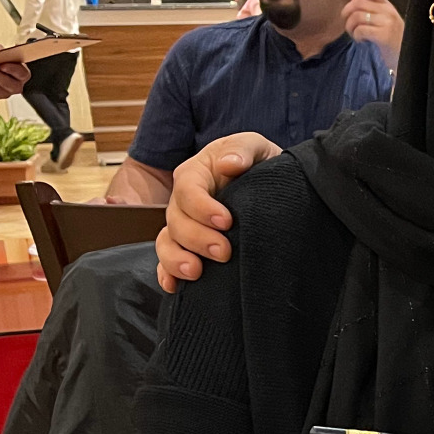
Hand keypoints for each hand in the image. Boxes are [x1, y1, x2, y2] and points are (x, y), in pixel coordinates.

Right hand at [153, 132, 280, 290]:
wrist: (266, 183)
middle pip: (176, 220)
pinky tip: (174, 287)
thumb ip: (242, 149)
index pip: (187, 190)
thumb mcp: (254, 146)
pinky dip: (167, 274)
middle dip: (197, 238)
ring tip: (196, 272)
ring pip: (167, 242)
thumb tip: (230, 164)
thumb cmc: (257, 162)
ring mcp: (184, 225)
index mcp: (195, 173)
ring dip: (177, 259)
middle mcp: (184, 201)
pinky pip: (168, 260)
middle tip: (224, 253)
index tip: (227, 222)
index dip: (202, 207)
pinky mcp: (189, 246)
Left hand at [342, 0, 402, 69]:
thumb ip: (369, 9)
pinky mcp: (384, 35)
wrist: (409, 62)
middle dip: (347, 14)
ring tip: (355, 35)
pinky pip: (361, 30)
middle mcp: (388, 12)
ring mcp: (387, 23)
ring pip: (357, 17)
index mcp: (388, 7)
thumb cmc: (394, 43)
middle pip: (358, 4)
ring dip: (350, 27)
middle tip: (348, 25)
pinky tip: (362, 41)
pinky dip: (356, 36)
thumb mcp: (382, 23)